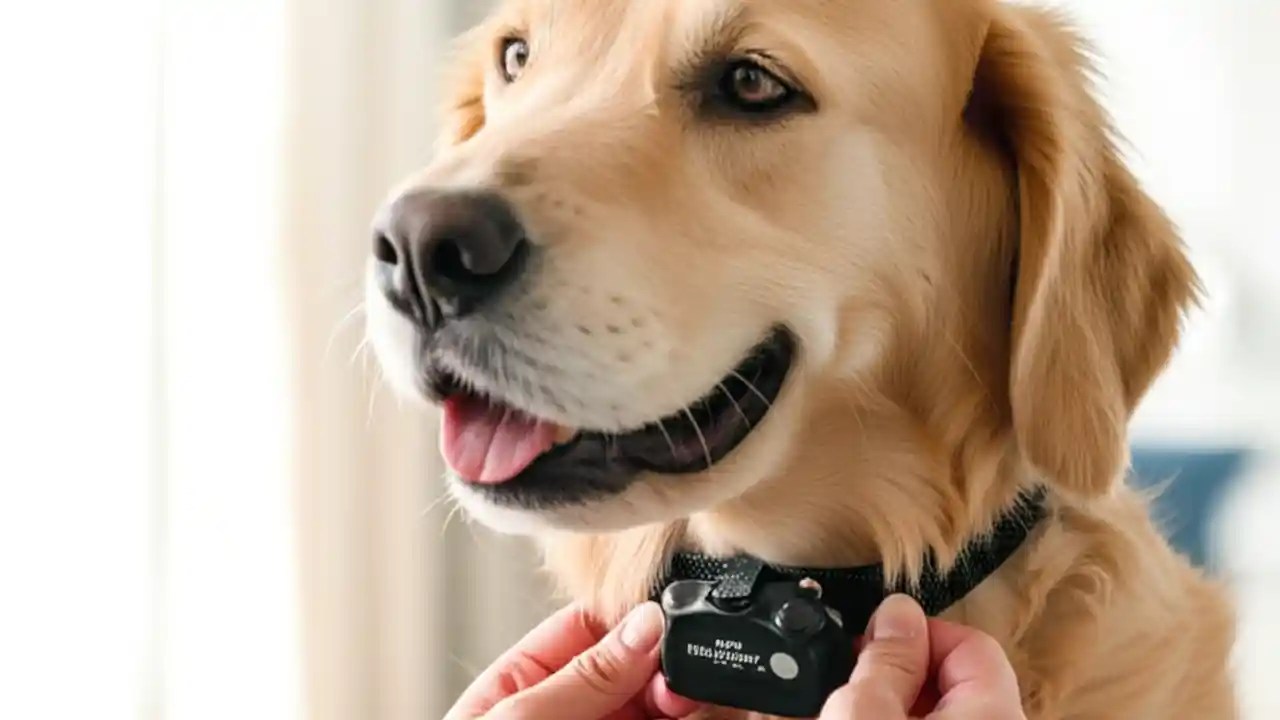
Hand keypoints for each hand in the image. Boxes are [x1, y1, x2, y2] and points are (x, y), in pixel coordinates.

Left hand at [446, 602, 700, 719]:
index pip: (593, 628)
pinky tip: (709, 717)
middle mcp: (572, 709)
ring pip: (669, 705)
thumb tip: (646, 620)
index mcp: (525, 683)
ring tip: (696, 703)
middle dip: (670, 667)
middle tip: (686, 679)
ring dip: (692, 698)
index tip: (673, 621)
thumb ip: (588, 674)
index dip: (636, 621)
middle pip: (641, 668)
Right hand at [821, 595, 1026, 718]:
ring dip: (897, 707)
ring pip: (944, 716)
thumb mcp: (863, 714)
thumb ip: (886, 658)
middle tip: (855, 682)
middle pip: (959, 682)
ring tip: (849, 713)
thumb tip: (899, 612)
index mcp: (996, 715)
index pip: (973, 642)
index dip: (916, 632)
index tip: (873, 641)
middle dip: (903, 673)